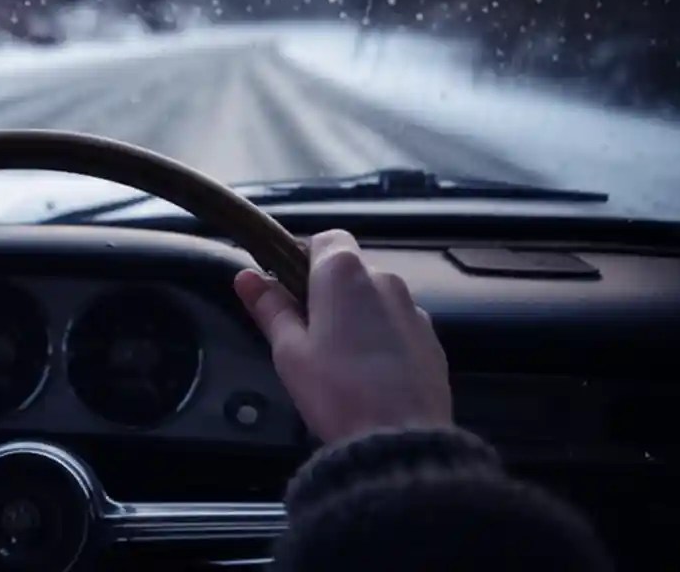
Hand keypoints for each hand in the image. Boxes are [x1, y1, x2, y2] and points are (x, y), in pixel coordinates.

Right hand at [233, 229, 450, 443]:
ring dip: (357, 315)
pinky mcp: (433, 339)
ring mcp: (415, 309)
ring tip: (341, 361)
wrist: (399, 441)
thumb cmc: (335, 391)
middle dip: (329, 292)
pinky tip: (371, 374)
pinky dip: (383, 337)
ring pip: (376, 298)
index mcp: (344, 273)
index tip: (289, 293)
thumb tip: (245, 276)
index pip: (325, 239)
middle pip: (351, 269)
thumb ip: (269, 307)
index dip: (303, 260)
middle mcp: (385, 279)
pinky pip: (398, 325)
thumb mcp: (289, 351)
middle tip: (308, 335)